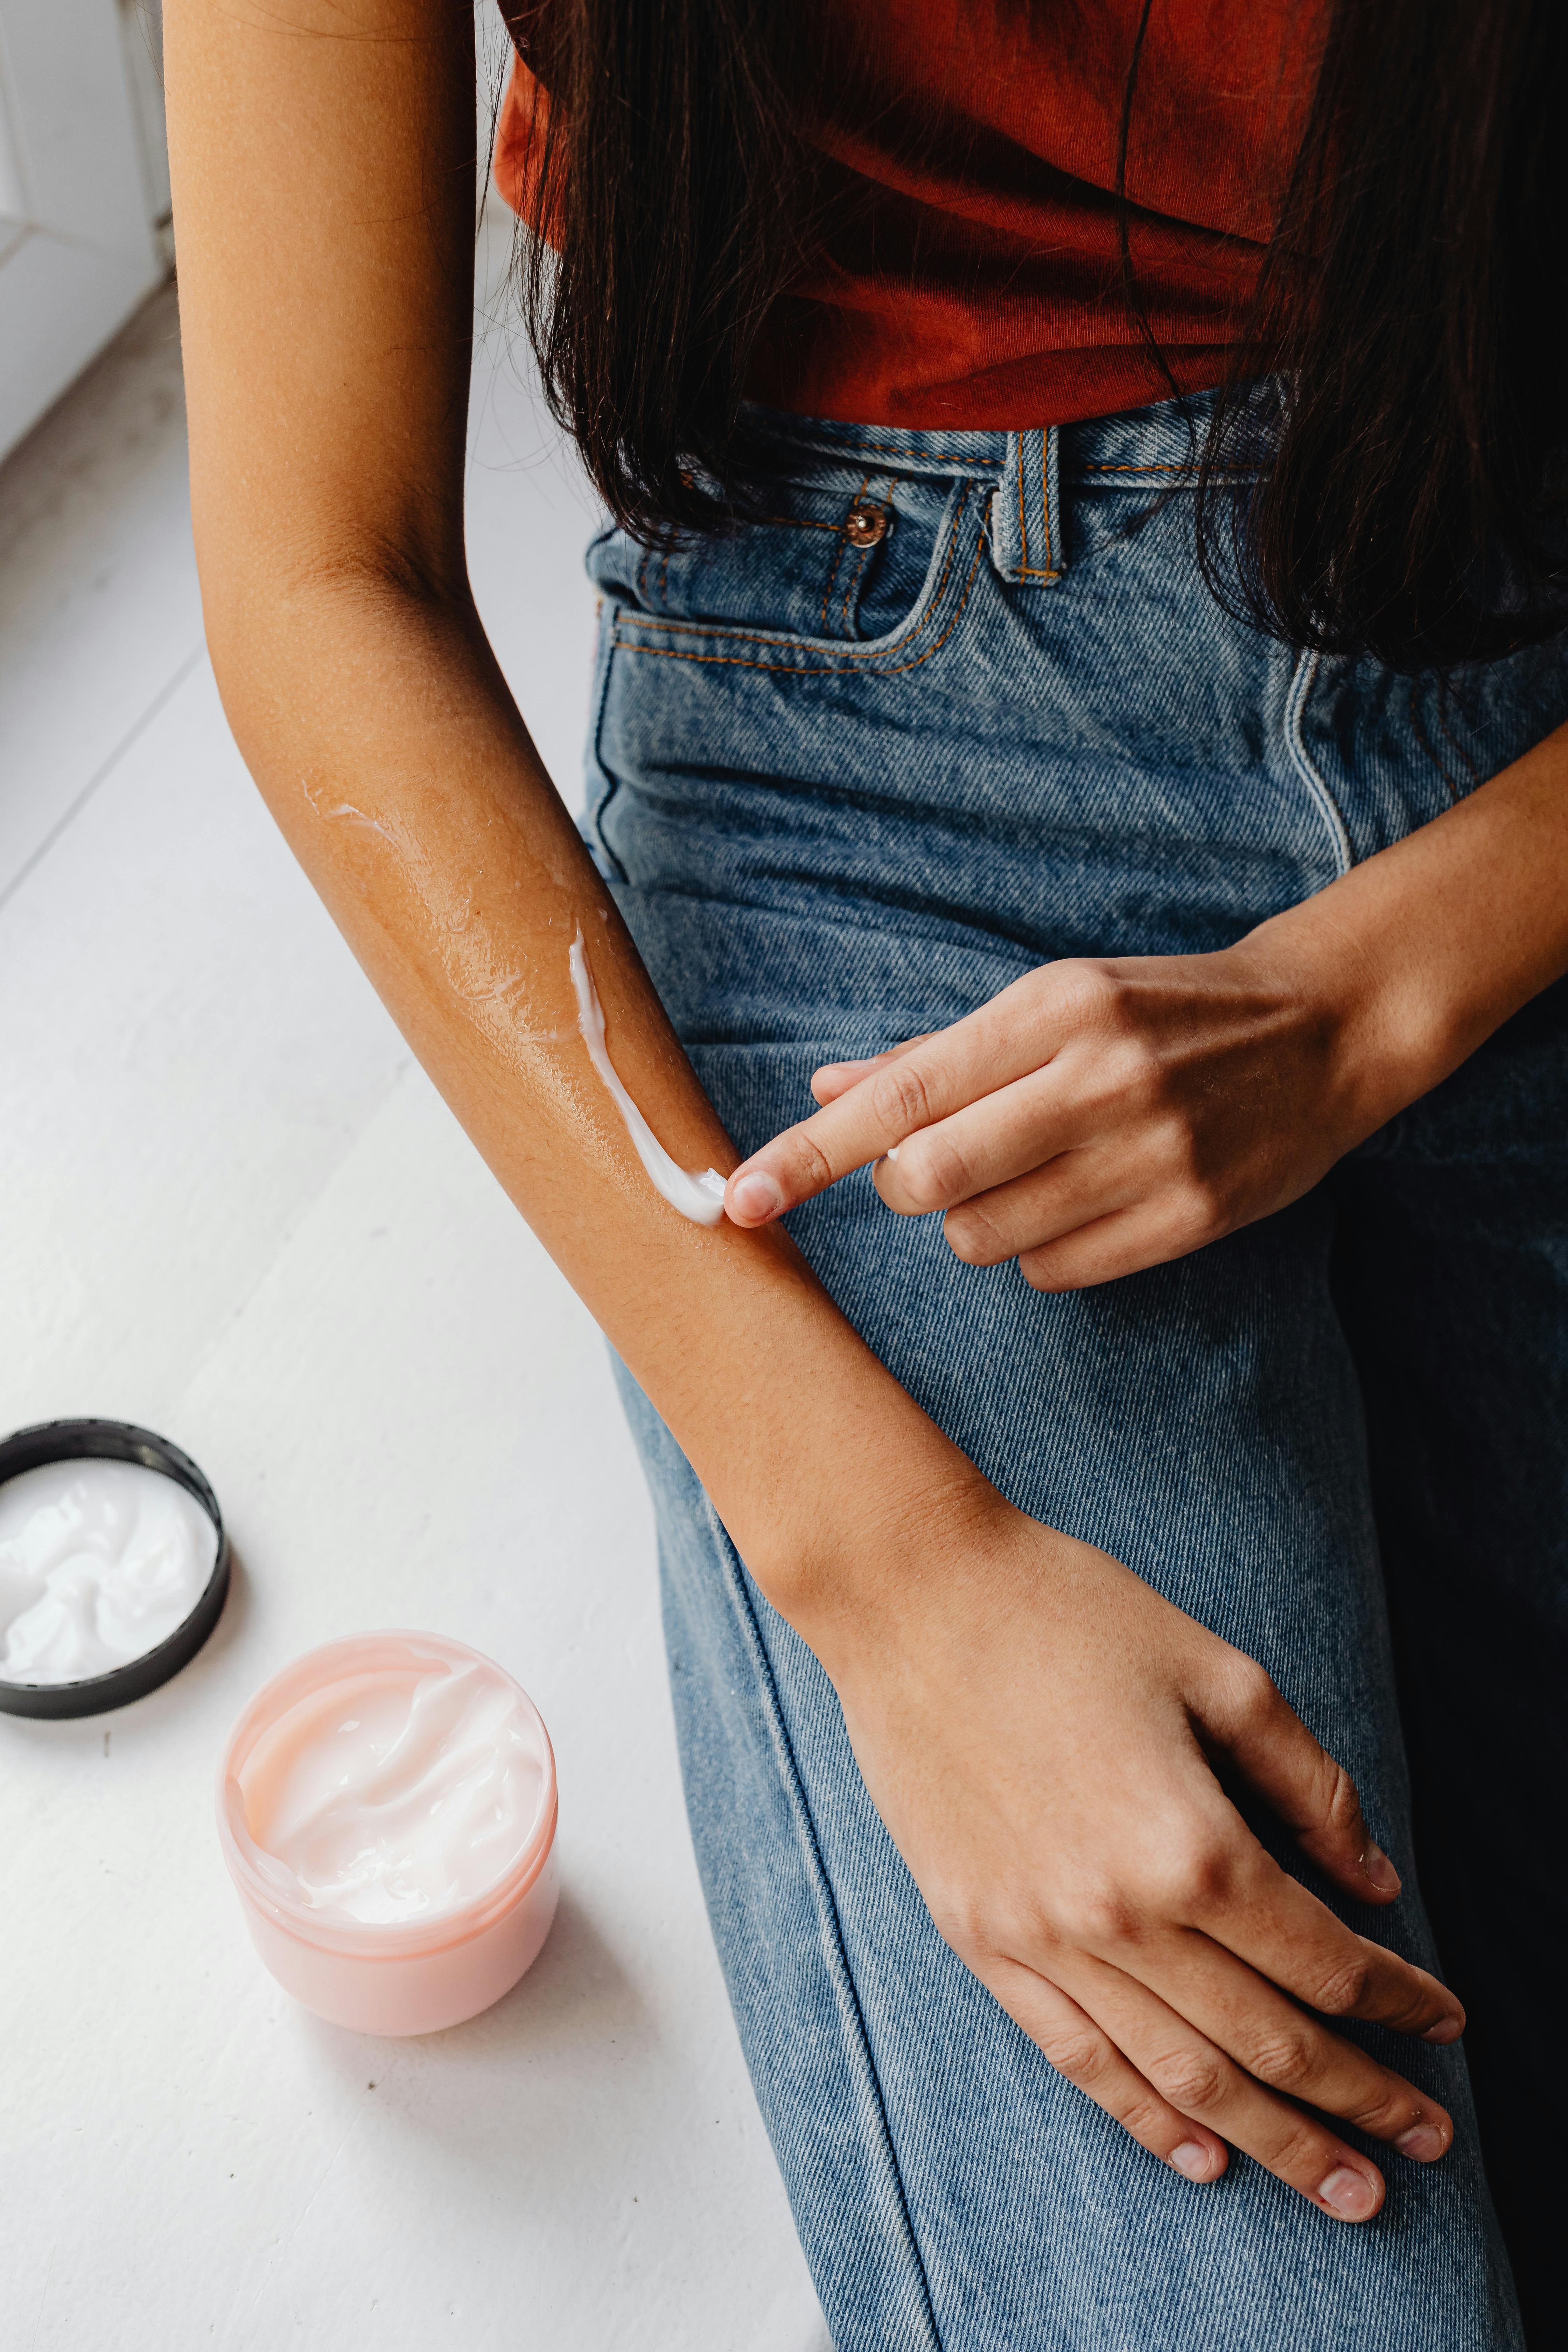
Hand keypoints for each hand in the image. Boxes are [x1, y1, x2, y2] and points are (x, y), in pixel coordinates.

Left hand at [723, 928, 1409, 1288]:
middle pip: (928, 1181)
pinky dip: (1041, 1253)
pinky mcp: (1189, 1220)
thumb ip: (935, 1054)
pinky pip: (1054, 1273)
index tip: (738, 1200)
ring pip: (984, 1239)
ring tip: (1031, 1177)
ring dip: (975, 1224)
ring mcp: (1150, 1154)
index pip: (900, 1097)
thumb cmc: (1159, 1014)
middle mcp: (1098, 1079)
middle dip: (905, 1191)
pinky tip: (1082, 1205)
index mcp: (1053, 1011)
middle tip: (942, 1168)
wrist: (1319, 1032)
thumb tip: (823, 1090)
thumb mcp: (1051, 1001)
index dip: (808, 1157)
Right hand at [812, 1492, 1462, 2217]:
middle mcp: (1122, 1913)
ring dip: (1275, 2139)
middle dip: (1361, 2099)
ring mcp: (1042, 1936)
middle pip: (1269, 2040)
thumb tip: (1373, 1879)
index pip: (1325, 1959)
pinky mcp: (981, 1937)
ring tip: (1342, 2187)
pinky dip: (1146, 2118)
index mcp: (1193, 1841)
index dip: (1399, 1999)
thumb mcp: (1219, 1673)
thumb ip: (1308, 1784)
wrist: (912, 1597)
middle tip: (1425, 2144)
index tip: (1444, 2022)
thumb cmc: (1069, 1613)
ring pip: (1183, 2076)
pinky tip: (1202, 2157)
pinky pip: (1077, 2056)